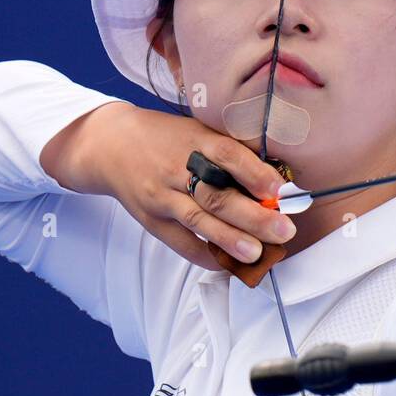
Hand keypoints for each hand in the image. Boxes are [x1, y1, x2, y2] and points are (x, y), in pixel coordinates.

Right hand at [39, 101, 294, 270]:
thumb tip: (276, 180)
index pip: (227, 155)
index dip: (255, 173)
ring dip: (231, 240)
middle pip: (216, 195)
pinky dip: (205, 256)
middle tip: (284, 231)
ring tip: (258, 253)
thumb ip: (231, 152)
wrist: (111, 146)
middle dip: (254, 217)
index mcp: (195, 140)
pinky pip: (180, 243)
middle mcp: (177, 168)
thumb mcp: (198, 131)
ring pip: (199, 221)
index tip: (280, 190)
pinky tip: (228, 264)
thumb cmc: (168, 138)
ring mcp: (162, 196)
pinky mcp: (151, 219)